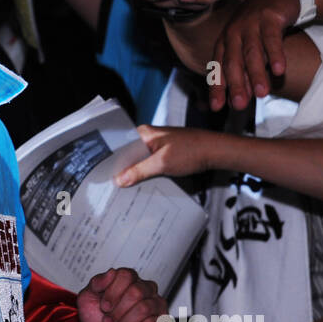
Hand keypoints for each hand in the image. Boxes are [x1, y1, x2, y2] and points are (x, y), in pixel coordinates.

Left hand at [76, 268, 166, 321]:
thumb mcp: (87, 300)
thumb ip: (96, 283)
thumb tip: (111, 272)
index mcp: (129, 280)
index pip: (126, 275)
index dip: (112, 292)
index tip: (103, 307)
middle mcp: (146, 289)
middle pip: (136, 291)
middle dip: (117, 311)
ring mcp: (157, 306)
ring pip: (145, 308)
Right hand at [114, 124, 228, 187]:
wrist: (216, 152)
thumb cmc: (192, 151)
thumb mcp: (162, 163)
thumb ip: (140, 171)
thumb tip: (120, 179)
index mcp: (144, 133)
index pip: (120, 147)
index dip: (112, 162)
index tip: (107, 177)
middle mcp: (148, 137)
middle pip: (128, 155)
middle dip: (123, 170)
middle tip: (116, 186)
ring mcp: (156, 146)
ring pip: (139, 161)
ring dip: (136, 174)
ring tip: (127, 188)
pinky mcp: (164, 153)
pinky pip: (149, 164)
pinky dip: (146, 173)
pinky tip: (143, 184)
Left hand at [208, 0, 302, 111]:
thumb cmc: (259, 26)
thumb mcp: (247, 48)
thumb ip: (242, 72)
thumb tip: (237, 102)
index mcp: (224, 42)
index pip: (218, 68)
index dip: (216, 88)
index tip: (216, 108)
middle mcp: (233, 33)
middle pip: (233, 62)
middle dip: (236, 85)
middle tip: (240, 106)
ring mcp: (250, 24)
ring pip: (252, 52)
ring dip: (256, 74)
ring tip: (262, 94)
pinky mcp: (269, 17)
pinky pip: (272, 39)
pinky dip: (275, 55)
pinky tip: (280, 71)